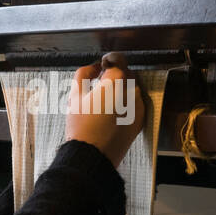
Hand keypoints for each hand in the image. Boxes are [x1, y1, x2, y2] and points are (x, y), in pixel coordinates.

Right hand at [65, 52, 145, 168]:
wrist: (93, 154)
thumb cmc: (82, 126)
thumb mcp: (75, 95)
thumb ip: (84, 74)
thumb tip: (95, 67)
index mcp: (115, 83)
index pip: (118, 60)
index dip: (109, 60)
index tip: (103, 64)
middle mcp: (131, 92)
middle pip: (126, 74)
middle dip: (115, 76)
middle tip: (100, 85)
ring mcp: (138, 106)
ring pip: (131, 89)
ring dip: (121, 90)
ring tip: (104, 102)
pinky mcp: (140, 119)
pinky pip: (135, 104)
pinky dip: (126, 103)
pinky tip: (111, 113)